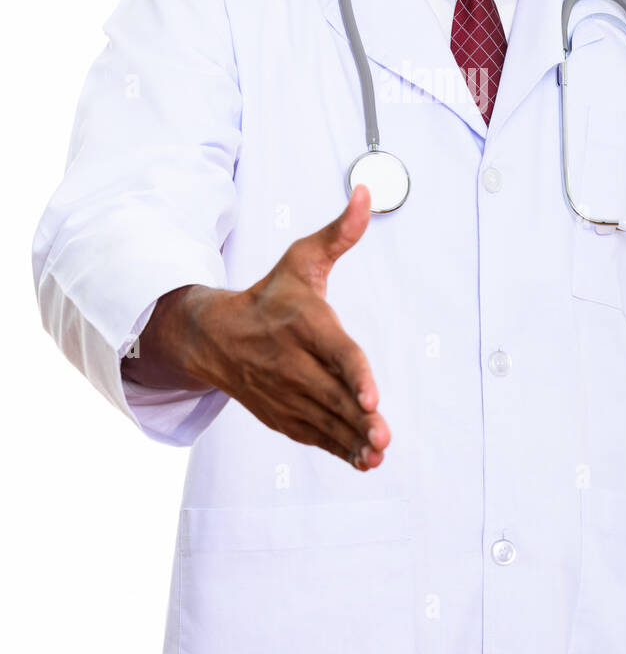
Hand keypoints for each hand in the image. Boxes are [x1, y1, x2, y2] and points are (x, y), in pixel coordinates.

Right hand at [179, 185, 389, 469]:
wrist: (214, 335)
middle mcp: (292, 363)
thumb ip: (340, 233)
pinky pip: (313, 435)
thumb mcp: (301, 259)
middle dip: (357, 419)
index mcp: (303, 324)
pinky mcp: (283, 414)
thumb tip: (368, 193)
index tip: (373, 398)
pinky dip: (337, 449)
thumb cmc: (269, 295)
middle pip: (330, 395)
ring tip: (378, 452)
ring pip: (324, 421)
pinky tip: (363, 460)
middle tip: (384, 436)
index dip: (354, 376)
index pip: (335, 352)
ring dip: (352, 440)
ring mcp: (285, 393)